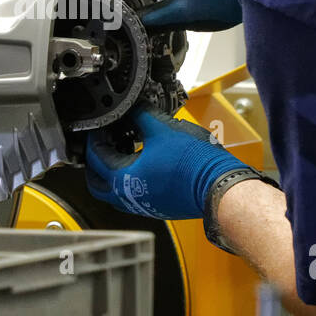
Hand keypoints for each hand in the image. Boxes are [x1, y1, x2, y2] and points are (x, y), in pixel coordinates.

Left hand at [85, 107, 250, 219]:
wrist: (220, 185)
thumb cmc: (194, 163)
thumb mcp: (162, 127)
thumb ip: (141, 115)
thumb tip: (132, 107)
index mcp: (122, 180)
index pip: (95, 157)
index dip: (95, 136)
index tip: (101, 125)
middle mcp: (129, 198)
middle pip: (98, 183)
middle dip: (96, 161)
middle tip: (104, 142)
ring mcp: (144, 206)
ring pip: (116, 192)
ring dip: (114, 172)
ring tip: (124, 150)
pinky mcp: (159, 208)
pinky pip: (135, 195)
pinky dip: (132, 179)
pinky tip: (146, 162)